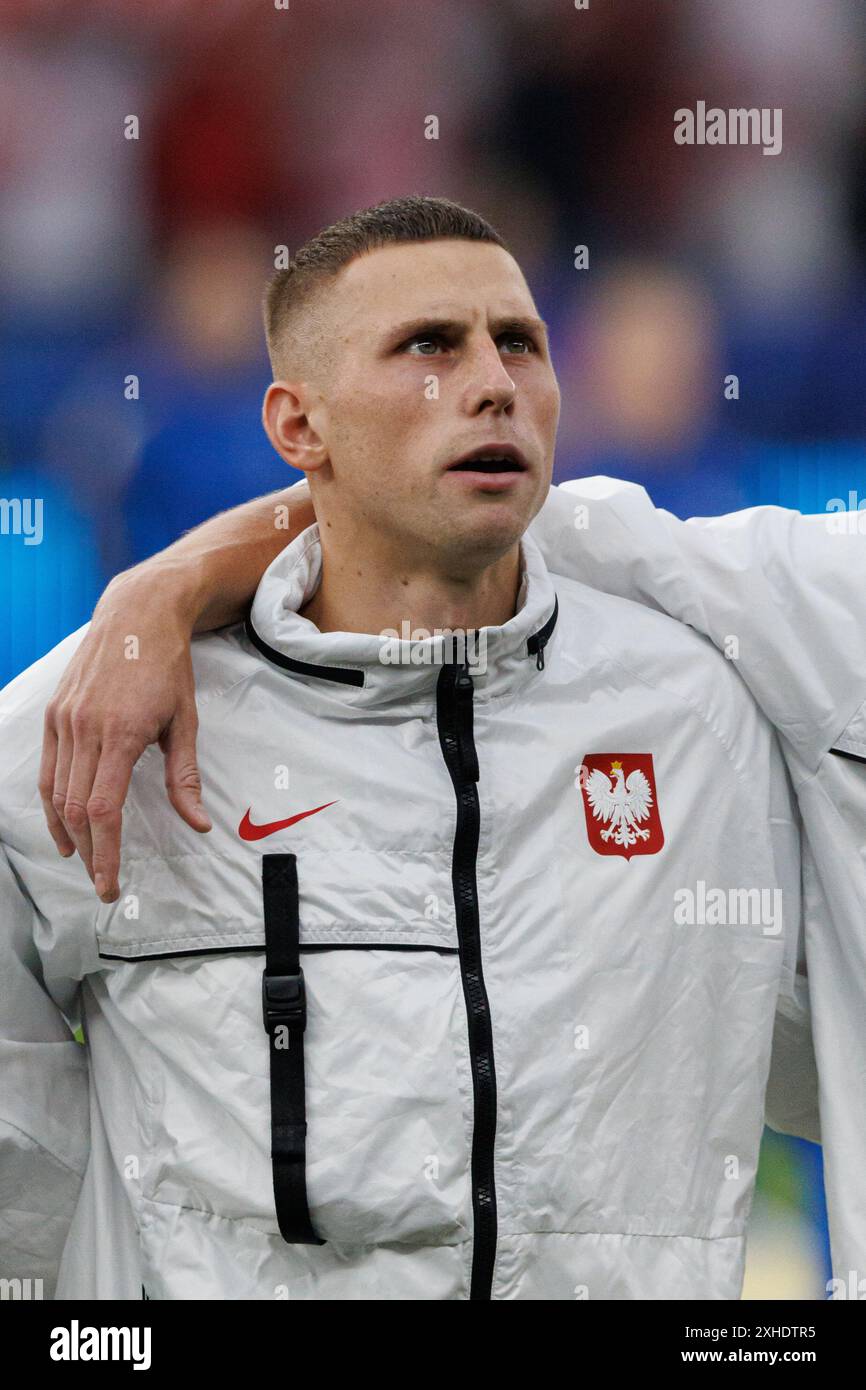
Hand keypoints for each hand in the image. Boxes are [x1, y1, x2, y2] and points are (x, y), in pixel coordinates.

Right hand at [38, 568, 210, 902]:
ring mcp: (65, 720)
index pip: (103, 810)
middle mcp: (86, 728)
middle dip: (89, 852)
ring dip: (68, 832)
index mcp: (122, 734)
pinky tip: (63, 825)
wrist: (137, 614)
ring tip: (85, 859)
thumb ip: (184, 778)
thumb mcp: (185, 722)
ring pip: (56, 792)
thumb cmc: (167, 667)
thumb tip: (198, 824)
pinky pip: (47, 769)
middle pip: (76, 809)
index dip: (105, 852)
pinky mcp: (54, 713)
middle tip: (103, 882)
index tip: (110, 883)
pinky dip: (52, 803)